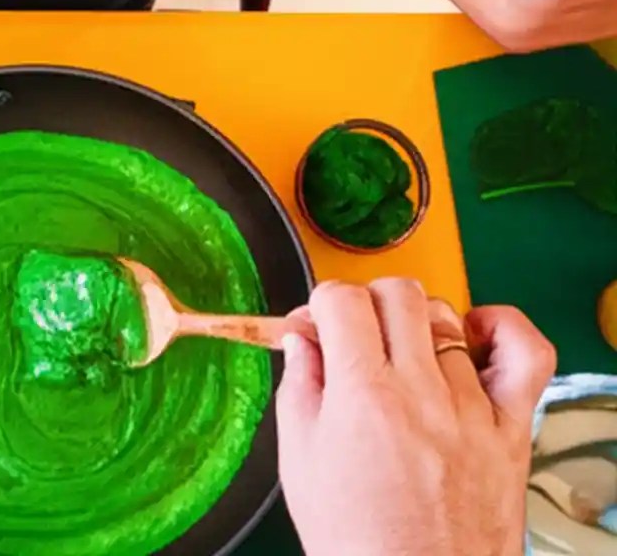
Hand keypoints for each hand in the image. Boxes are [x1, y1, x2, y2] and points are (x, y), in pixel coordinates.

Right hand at [276, 279, 555, 555]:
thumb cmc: (356, 537)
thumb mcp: (300, 460)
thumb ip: (299, 386)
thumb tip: (301, 339)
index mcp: (362, 396)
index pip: (342, 300)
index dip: (322, 304)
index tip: (318, 326)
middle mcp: (421, 391)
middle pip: (399, 293)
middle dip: (368, 302)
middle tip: (356, 334)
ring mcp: (472, 407)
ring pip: (448, 319)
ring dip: (416, 328)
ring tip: (403, 360)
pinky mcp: (511, 426)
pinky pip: (524, 352)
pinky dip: (501, 329)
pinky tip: (472, 337)